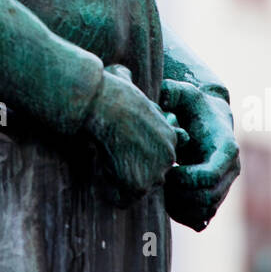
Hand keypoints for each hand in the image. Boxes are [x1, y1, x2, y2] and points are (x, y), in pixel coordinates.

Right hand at [83, 65, 178, 203]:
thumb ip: (131, 88)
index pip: (156, 162)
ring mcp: (156, 171)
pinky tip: (101, 166)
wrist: (103, 102)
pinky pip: (121, 199)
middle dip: (129, 173)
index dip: (133, 158)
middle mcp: (168, 155)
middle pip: (149, 180)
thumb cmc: (109, 89)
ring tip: (105, 155)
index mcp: (169, 135)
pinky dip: (107, 189)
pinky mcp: (139, 185)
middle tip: (110, 151)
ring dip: (118, 181)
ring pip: (135, 190)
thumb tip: (123, 72)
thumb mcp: (129, 86)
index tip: (118, 144)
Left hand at [159, 79, 239, 230]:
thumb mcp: (185, 93)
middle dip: (178, 194)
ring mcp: (224, 188)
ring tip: (160, 190)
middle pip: (207, 198)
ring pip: (203, 212)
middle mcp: (231, 171)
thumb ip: (173, 91)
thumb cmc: (193, 107)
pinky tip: (166, 199)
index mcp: (227, 148)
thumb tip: (161, 95)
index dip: (186, 178)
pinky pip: (200, 221)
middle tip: (157, 182)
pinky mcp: (214, 200)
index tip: (167, 169)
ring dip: (178, 207)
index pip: (210, 175)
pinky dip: (181, 216)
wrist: (208, 122)